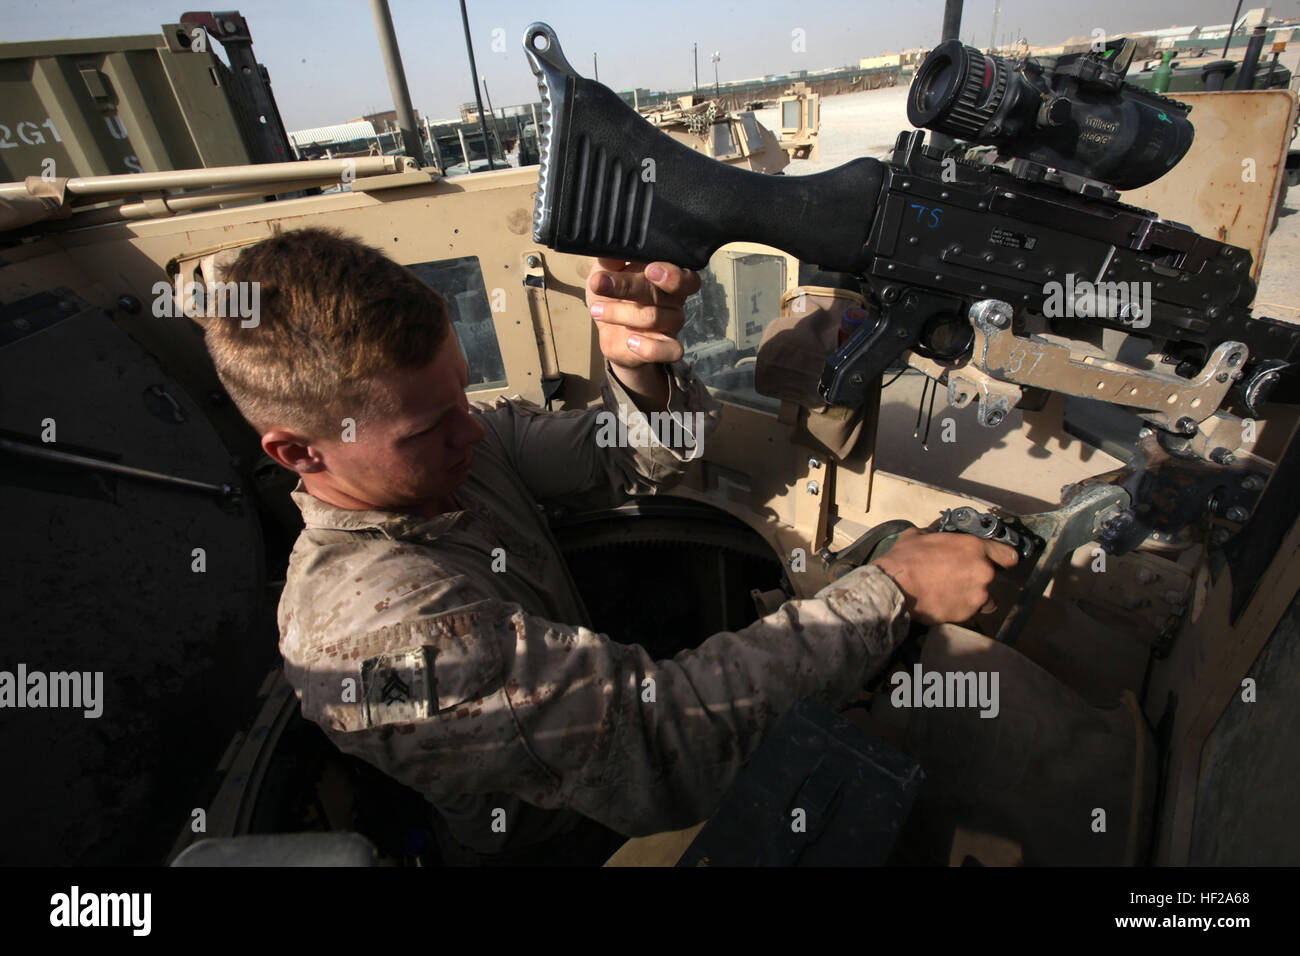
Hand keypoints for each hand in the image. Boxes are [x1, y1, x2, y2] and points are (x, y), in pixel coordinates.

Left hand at [586, 258, 699, 368]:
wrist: (608, 332)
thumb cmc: (613, 296)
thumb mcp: (606, 271)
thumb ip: (610, 259)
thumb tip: (611, 246)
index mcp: (668, 277)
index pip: (685, 275)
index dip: (671, 274)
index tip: (649, 270)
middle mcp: (675, 300)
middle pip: (662, 293)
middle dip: (627, 287)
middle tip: (600, 284)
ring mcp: (672, 326)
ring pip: (655, 318)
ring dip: (621, 314)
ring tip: (597, 310)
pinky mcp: (665, 349)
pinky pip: (671, 351)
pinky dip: (649, 347)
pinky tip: (630, 341)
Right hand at [870, 529, 1018, 625]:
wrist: (894, 588)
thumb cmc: (905, 558)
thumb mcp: (919, 535)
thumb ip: (936, 534)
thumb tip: (935, 532)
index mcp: (974, 547)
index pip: (1008, 555)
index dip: (1002, 558)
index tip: (997, 562)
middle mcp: (983, 570)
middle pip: (993, 577)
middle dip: (979, 578)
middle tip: (959, 579)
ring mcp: (978, 594)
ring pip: (986, 598)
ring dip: (975, 596)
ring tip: (954, 595)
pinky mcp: (967, 613)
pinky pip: (970, 611)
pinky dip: (960, 609)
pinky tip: (944, 604)